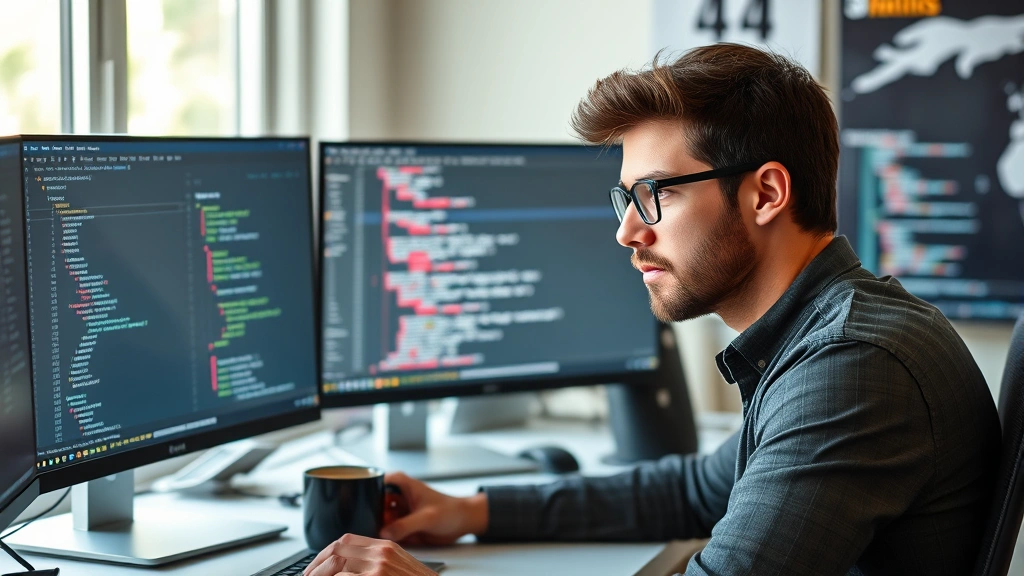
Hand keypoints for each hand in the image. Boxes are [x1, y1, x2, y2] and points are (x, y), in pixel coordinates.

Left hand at [303, 533, 436, 575]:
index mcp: (386, 546)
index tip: (315, 565)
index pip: (346, 539)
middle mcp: (382, 553)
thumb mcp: (400, 567)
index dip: (325, 552)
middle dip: (316, 565)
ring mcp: (379, 568)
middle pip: (337, 549)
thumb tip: (346, 571)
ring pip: (336, 565)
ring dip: (319, 575)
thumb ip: (376, 564)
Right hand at [378, 471, 487, 545]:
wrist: (463, 522)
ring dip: (378, 524)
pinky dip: (386, 534)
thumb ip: (405, 525)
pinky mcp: (405, 526)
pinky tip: (384, 539)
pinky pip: (390, 530)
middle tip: (367, 520)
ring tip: (374, 531)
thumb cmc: (450, 510)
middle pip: (378, 501)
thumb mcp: (426, 517)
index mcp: (405, 485)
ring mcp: (402, 512)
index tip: (361, 495)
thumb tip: (384, 532)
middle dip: (372, 510)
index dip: (371, 486)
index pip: (383, 480)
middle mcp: (401, 498)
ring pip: (383, 516)